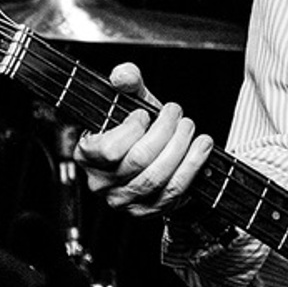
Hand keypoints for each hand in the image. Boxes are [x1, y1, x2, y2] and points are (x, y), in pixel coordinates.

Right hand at [76, 63, 213, 216]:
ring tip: (191, 129)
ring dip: (182, 149)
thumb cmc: (136, 129)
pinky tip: (200, 149)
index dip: (132, 129)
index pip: (109, 149)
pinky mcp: (149, 210)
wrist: (150, 157)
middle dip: (165, 132)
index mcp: (87, 155)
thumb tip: (124, 75)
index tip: (144, 114)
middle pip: (139, 161)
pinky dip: (192, 168)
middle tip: (178, 115)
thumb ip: (126, 81)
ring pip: (157, 178)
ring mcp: (125, 200)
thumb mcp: (129, 101)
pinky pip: (174, 192)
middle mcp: (102, 183)